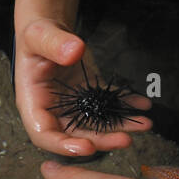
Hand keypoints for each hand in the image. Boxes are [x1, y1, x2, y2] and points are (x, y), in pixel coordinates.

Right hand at [14, 18, 151, 156]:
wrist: (50, 30)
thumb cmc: (36, 35)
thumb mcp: (39, 35)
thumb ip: (54, 43)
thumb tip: (74, 51)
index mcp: (34, 103)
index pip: (45, 135)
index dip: (65, 146)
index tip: (88, 147)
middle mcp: (54, 110)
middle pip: (77, 135)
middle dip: (102, 141)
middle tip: (125, 140)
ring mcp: (74, 105)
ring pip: (97, 123)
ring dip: (120, 126)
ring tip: (144, 124)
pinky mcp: (90, 95)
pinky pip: (108, 105)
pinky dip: (126, 105)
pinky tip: (142, 104)